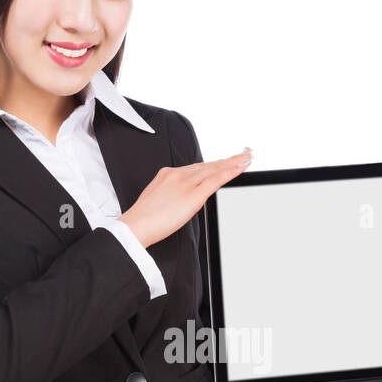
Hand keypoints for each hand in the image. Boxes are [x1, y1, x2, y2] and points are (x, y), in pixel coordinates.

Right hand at [120, 150, 251, 247]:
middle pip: (207, 165)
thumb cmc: (143, 219)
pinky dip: (231, 171)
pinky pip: (216, 179)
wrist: (135, 226)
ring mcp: (186, 182)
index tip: (223, 161)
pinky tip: (240, 167)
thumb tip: (181, 200)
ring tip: (246, 158)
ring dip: (232, 163)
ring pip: (214, 169)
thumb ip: (171, 195)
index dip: (212, 164)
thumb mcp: (156, 200)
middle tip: (242, 155)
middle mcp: (177, 174)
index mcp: (167, 174)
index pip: (196, 167)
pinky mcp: (193, 195)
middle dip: (226, 160)